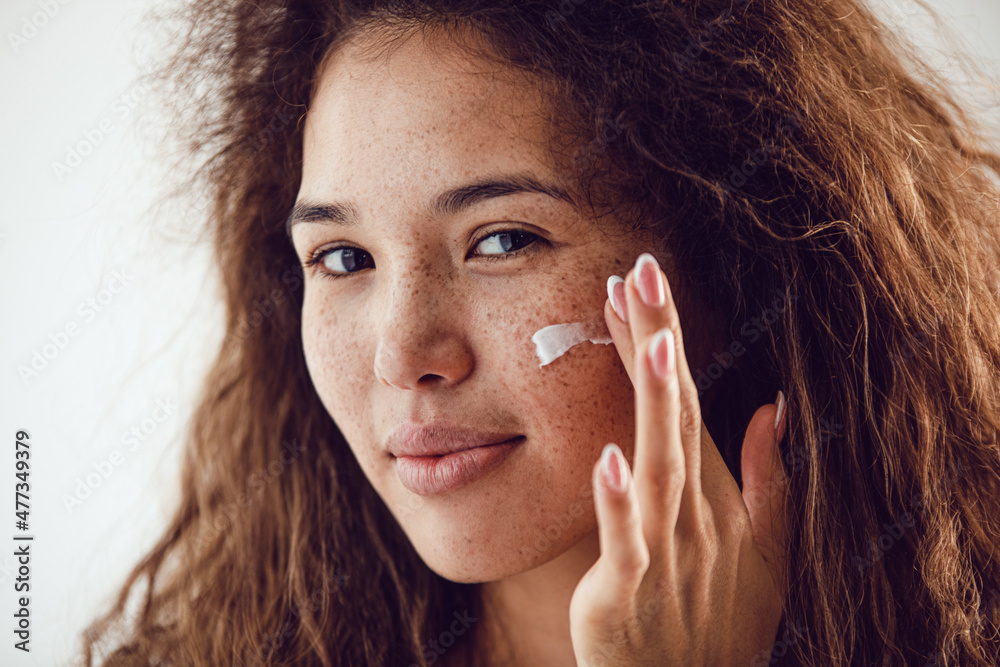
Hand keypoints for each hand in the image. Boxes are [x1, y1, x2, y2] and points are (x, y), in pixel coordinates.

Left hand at [568, 252, 789, 665]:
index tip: (638, 287)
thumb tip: (773, 408)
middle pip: (675, 416)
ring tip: (653, 341)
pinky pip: (625, 541)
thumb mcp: (766, 551)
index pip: (687, 404)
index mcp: (716, 496)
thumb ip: (769, 478)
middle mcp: (695, 514)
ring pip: (661, 464)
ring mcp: (666, 551)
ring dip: (656, 402)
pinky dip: (619, 501)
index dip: (662, 346)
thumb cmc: (721, 622)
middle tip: (640, 273)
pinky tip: (610, 456)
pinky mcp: (629, 591)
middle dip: (659, 342)